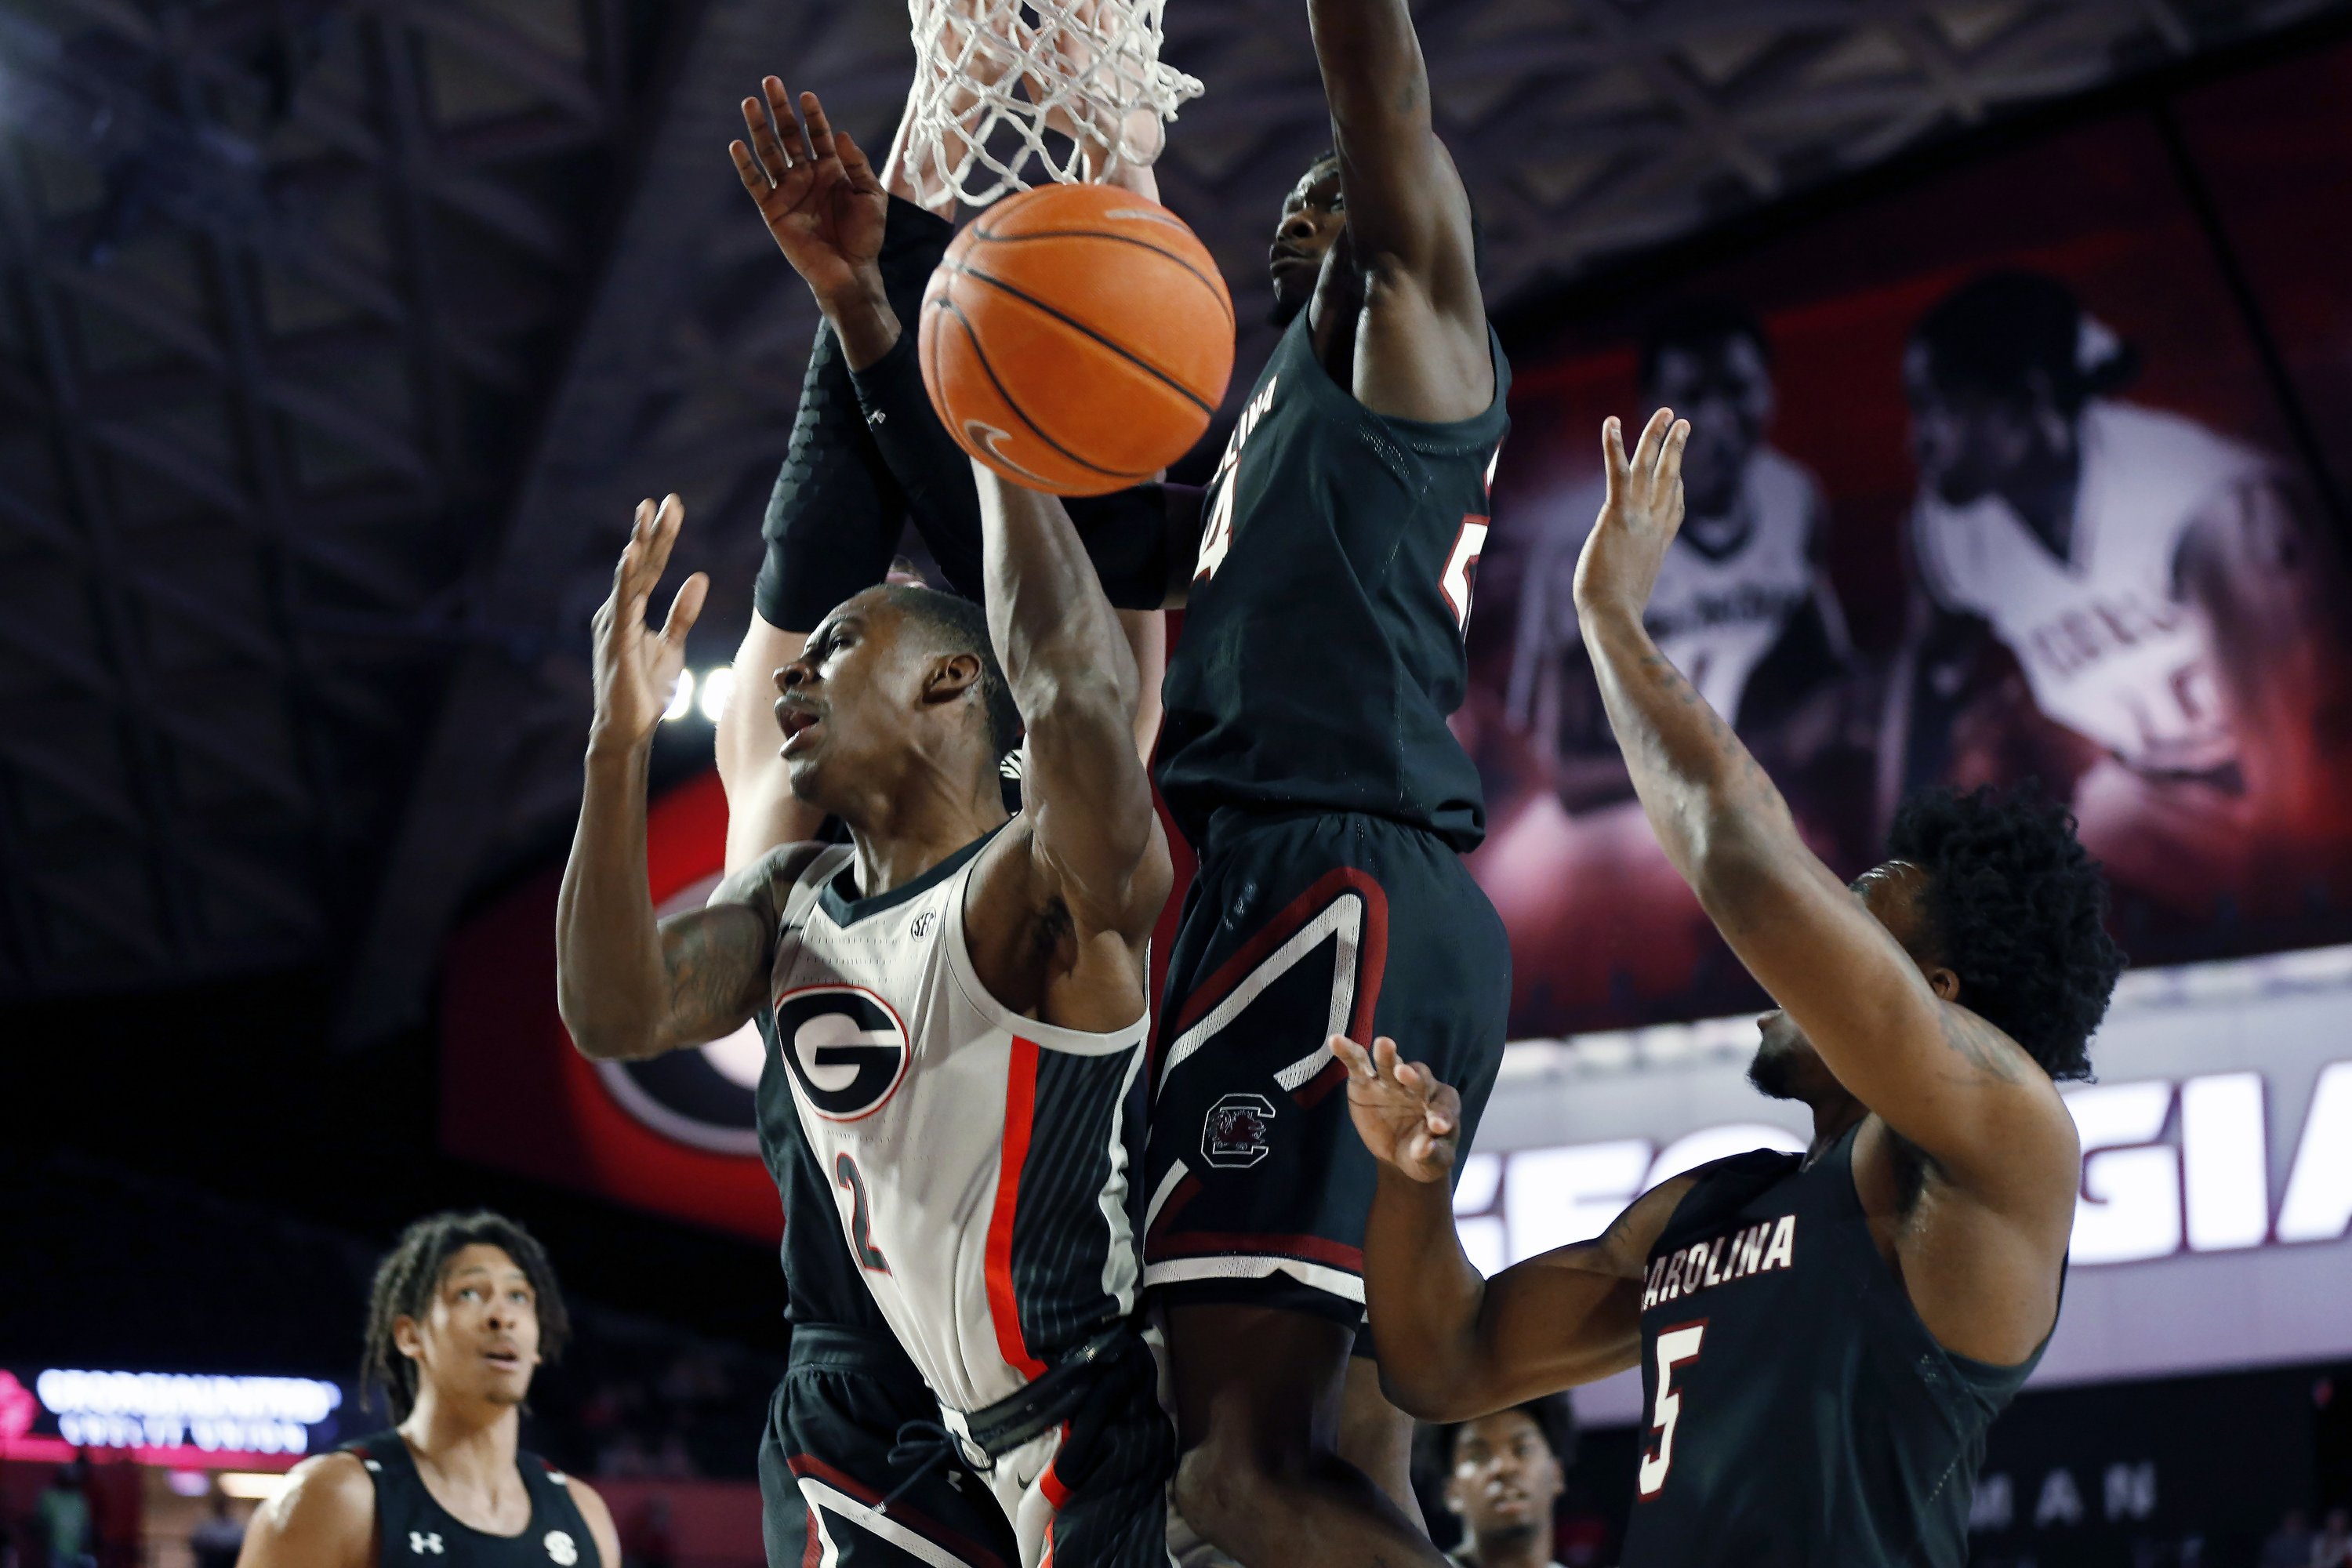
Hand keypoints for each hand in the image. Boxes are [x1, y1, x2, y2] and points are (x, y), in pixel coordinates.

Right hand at [589, 495, 707, 755]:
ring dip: (638, 545)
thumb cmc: (645, 689)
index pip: (649, 567)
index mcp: (629, 610)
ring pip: (629, 578)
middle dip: (652, 532)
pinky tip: (631, 557)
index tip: (672, 508)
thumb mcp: (672, 645)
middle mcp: (617, 611)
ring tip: (647, 515)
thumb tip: (699, 577)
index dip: (662, 538)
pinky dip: (626, 579)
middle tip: (665, 501)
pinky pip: (622, 606)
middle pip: (638, 565)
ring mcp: (614, 625)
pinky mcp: (617, 642)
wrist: (627, 729)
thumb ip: (682, 613)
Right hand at [729, 80, 888, 310]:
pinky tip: (737, 145)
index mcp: (831, 169)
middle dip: (780, 110)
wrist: (850, 272)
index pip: (819, 134)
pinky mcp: (773, 210)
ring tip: (750, 103)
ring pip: (770, 153)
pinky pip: (756, 184)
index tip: (806, 96)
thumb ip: (857, 165)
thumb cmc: (865, 237)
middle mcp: (807, 175)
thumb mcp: (871, 196)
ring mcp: (789, 191)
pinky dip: (746, 166)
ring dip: (759, 128)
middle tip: (770, 81)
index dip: (813, 115)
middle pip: (790, 135)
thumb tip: (840, 134)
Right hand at [1333, 1035, 1460, 1183]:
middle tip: (1404, 1074)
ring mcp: (1391, 1081)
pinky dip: (1348, 1052)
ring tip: (1384, 1044)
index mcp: (1443, 1103)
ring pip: (1390, 1064)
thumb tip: (1423, 1148)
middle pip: (1418, 1076)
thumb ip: (1431, 1155)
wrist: (1399, 1153)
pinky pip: (1357, 1064)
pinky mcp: (1365, 1082)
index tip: (1437, 1127)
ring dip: (1387, 1055)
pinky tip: (1337, 1041)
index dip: (1441, 1114)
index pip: (1444, 1105)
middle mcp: (1419, 1086)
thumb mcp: (1433, 1163)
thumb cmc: (1423, 1154)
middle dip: (1412, 1076)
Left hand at [1572, 408, 1689, 623]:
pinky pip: (1617, 473)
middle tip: (1683, 422)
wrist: (1613, 618)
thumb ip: (1628, 587)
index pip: (1673, 508)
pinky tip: (1611, 422)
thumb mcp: (1627, 597)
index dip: (1677, 488)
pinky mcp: (1617, 515)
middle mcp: (1654, 526)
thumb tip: (1622, 603)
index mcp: (1658, 545)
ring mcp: (1638, 518)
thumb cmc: (1615, 617)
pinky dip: (1613, 446)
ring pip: (1649, 468)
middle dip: (1676, 448)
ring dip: (1657, 436)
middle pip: (1669, 478)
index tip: (1678, 473)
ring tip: (1666, 412)